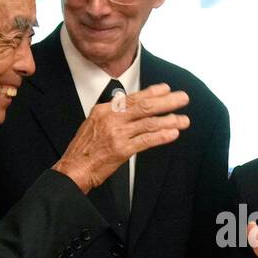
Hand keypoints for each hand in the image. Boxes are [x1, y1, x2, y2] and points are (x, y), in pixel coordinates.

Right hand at [53, 83, 189, 192]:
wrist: (73, 168)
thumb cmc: (84, 149)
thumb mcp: (94, 123)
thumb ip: (112, 114)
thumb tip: (130, 107)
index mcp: (104, 110)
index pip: (133, 97)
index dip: (152, 92)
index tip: (166, 89)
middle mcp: (111, 119)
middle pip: (145, 106)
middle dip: (167, 102)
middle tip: (182, 98)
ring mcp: (117, 134)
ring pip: (148, 123)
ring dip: (169, 120)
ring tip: (184, 120)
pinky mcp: (122, 150)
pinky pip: (146, 140)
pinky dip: (161, 136)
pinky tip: (173, 134)